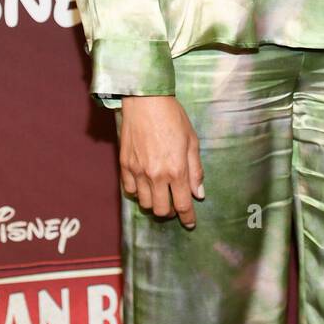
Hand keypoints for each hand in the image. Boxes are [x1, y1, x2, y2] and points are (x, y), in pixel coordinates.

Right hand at [118, 96, 203, 227]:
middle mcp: (156, 175)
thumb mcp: (192, 141)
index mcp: (176, 170)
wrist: (145, 101)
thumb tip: (199, 193)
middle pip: (161, 210)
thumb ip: (195, 170)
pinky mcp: (124, 165)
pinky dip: (138, 192)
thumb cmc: (173, 117)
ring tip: (160, 193)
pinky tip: (145, 183)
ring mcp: (138, 171)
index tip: (190, 223)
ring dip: (154, 202)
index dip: (187, 217)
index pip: (182, 204)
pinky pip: (130, 190)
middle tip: (174, 204)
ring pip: (144, 203)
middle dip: (170, 212)